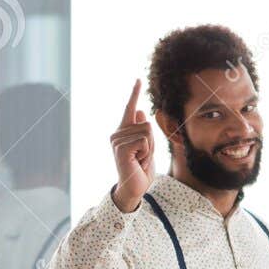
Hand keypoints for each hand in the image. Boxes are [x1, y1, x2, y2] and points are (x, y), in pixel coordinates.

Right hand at [110, 79, 154, 211]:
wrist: (134, 188)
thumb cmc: (140, 169)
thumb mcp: (146, 147)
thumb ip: (142, 131)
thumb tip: (140, 111)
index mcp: (123, 132)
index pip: (130, 108)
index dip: (135, 93)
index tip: (138, 80)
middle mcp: (117, 134)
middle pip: (146, 124)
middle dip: (152, 143)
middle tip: (142, 157)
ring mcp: (117, 141)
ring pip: (147, 132)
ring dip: (149, 149)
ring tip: (139, 160)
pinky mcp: (121, 148)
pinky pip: (144, 141)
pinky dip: (146, 153)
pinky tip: (137, 162)